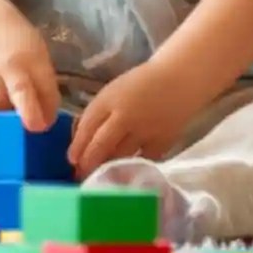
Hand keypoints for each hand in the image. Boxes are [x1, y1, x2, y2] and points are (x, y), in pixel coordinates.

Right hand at [0, 5, 60, 131]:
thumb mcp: (35, 51)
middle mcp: (9, 63)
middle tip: (34, 128)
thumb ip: (40, 78)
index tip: (49, 122)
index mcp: (33, 56)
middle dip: (30, 116)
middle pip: (21, 94)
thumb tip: (46, 113)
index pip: (46, 87)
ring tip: (6, 99)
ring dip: (3, 107)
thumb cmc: (15, 38)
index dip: (49, 109)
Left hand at [68, 60, 204, 179]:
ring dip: (108, 167)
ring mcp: (144, 130)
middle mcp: (124, 115)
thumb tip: (83, 140)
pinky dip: (135, 165)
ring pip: (120, 156)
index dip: (77, 146)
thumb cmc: (143, 83)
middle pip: (101, 145)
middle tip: (82, 175)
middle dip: (88, 163)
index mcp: (109, 99)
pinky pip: (144, 159)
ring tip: (102, 175)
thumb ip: (99, 113)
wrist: (180, 77)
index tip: (71, 160)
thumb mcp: (115, 91)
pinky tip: (129, 170)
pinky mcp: (163, 140)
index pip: (87, 127)